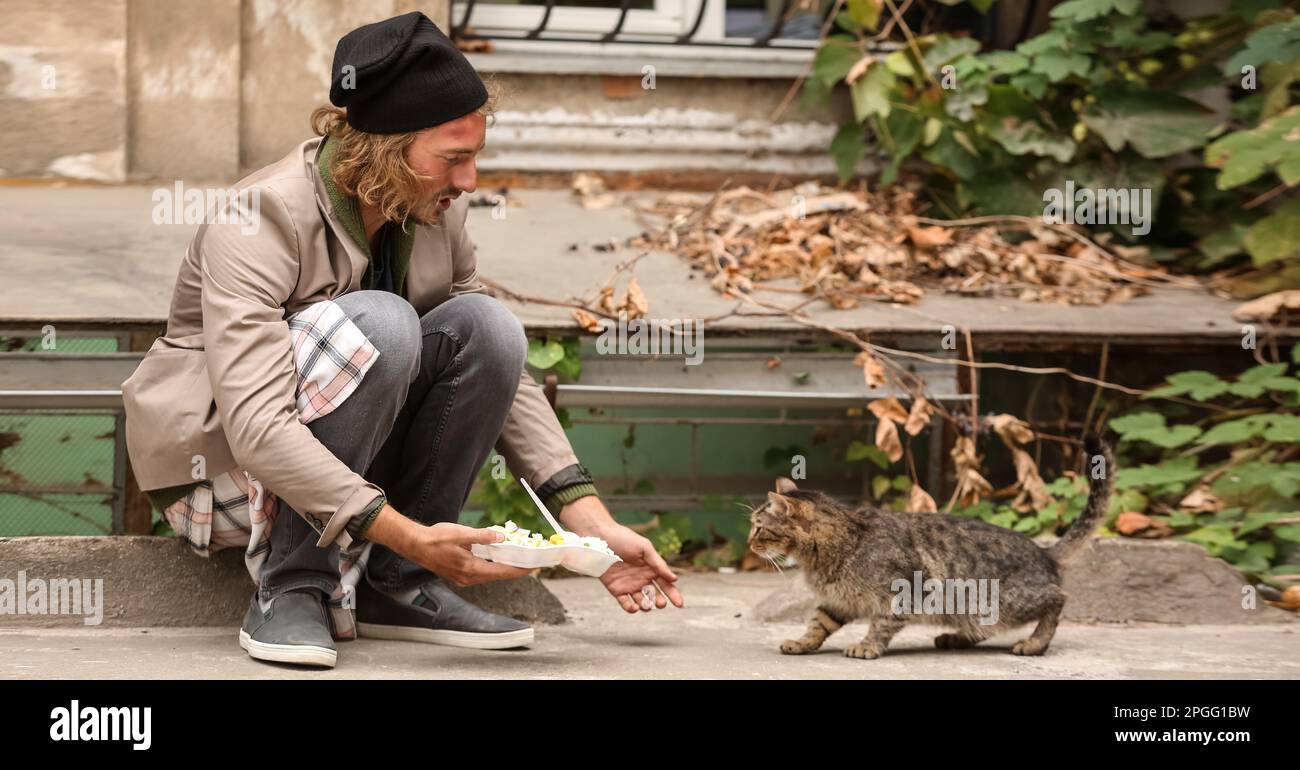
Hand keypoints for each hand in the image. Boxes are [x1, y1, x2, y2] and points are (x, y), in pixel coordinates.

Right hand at [418, 522, 533, 586]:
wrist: (416, 545)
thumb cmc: (436, 539)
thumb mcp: (461, 534)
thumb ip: (483, 536)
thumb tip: (501, 537)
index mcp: (470, 569)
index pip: (501, 572)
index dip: (519, 570)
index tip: (533, 567)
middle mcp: (468, 578)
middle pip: (498, 575)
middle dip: (514, 568)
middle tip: (529, 561)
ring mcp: (463, 579)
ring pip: (490, 575)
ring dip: (503, 567)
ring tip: (517, 559)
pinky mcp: (459, 576)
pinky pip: (481, 573)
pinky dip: (492, 566)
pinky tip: (497, 558)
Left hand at [560, 497, 684, 613]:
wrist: (600, 538)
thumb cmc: (624, 539)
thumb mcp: (645, 548)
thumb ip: (658, 564)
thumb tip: (674, 579)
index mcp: (651, 569)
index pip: (666, 584)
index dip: (673, 594)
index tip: (680, 604)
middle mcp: (642, 579)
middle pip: (655, 595)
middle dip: (659, 601)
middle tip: (660, 603)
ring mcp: (629, 585)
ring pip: (642, 601)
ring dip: (646, 605)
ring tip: (647, 605)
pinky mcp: (616, 590)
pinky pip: (625, 603)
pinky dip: (630, 608)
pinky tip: (634, 607)